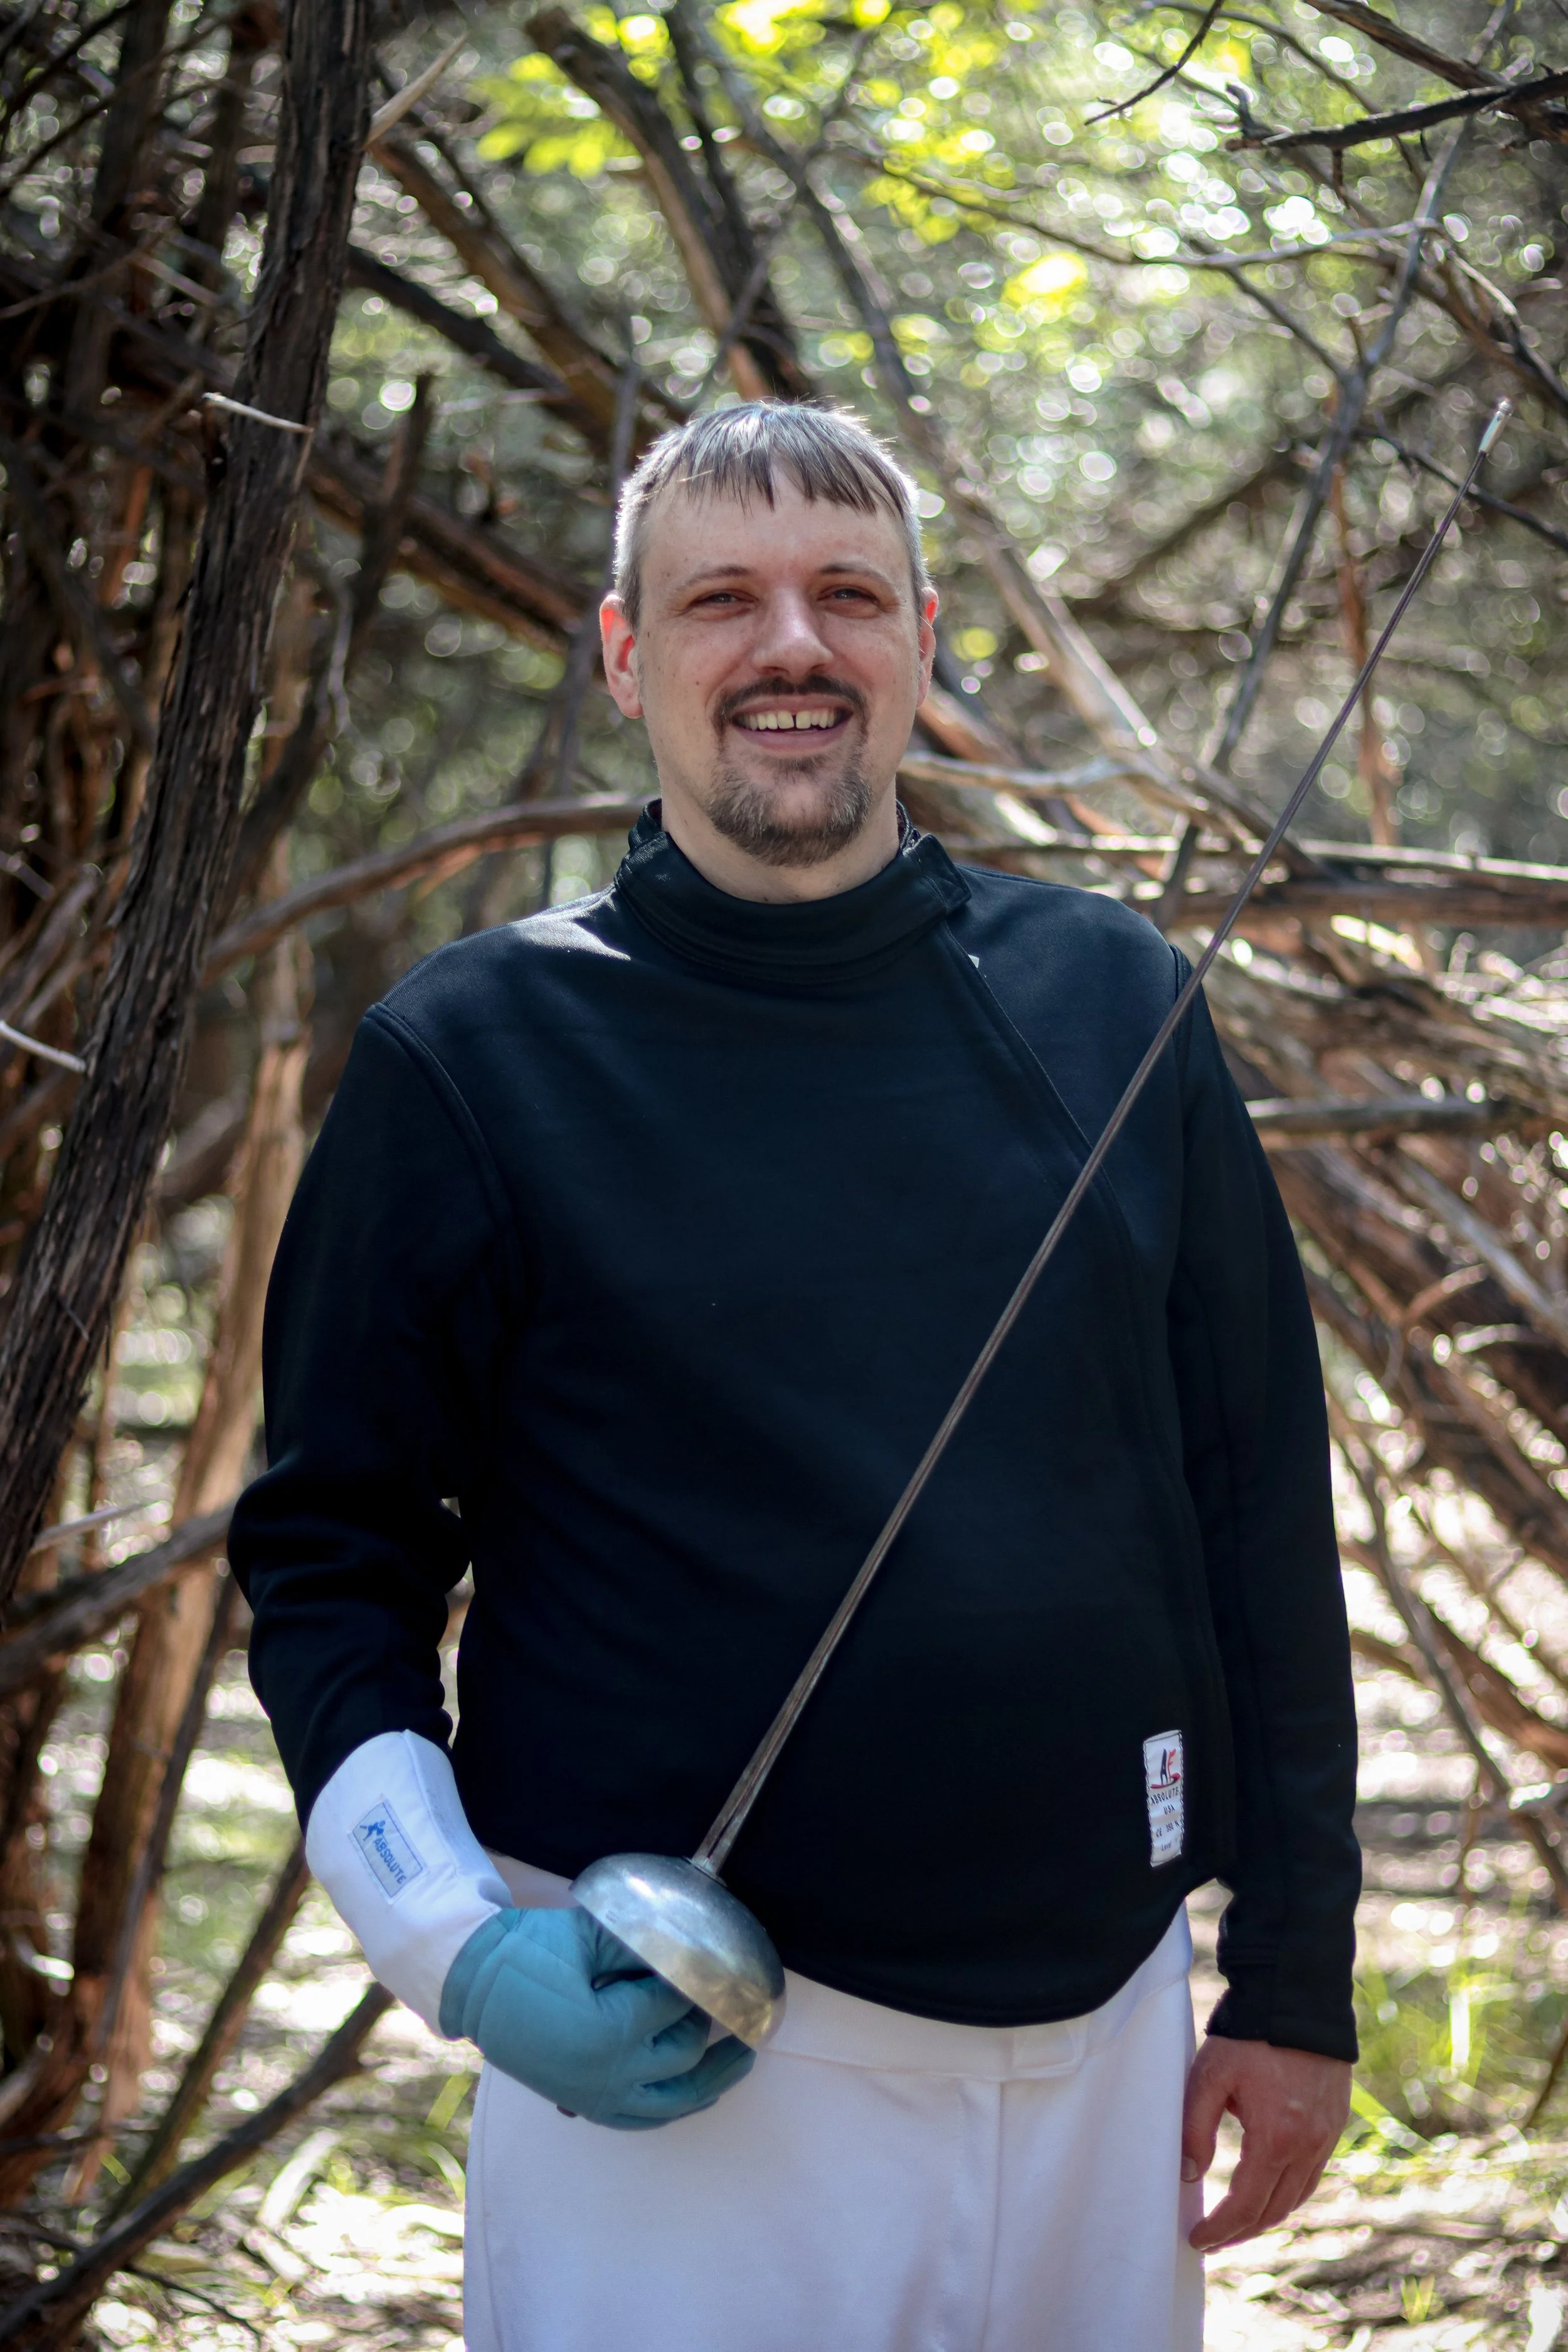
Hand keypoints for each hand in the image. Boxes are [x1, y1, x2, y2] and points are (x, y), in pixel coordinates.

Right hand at [441, 1907, 754, 2129]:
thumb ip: (641, 1945)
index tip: (720, 1963)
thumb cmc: (526, 1951)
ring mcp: (597, 2097)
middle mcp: (611, 2075)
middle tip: (730, 2001)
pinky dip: (674, 2108)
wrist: (471, 1982)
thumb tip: (689, 1948)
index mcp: (613, 2031)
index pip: (679, 2006)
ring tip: (743, 2059)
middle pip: (685, 2056)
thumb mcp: (588, 1936)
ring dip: (713, 2081)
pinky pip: (642, 2119)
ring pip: (674, 2102)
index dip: (700, 1979)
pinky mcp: (584, 2104)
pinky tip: (695, 2094)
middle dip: (709, 2026)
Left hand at [1182, 2036, 1349, 2250]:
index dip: (1221, 2229)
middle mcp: (1309, 2145)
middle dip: (1242, 2231)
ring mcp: (1326, 2135)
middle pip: (1274, 2210)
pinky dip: (1288, 2191)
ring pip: (1297, 2196)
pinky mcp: (1334, 2122)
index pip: (1247, 2205)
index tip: (1197, 2239)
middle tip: (1213, 2239)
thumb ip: (1195, 2128)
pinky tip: (1268, 2188)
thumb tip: (1189, 2174)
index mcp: (1277, 2138)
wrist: (1299, 1997)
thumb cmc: (1249, 2035)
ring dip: (1267, 2215)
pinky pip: (1312, 2174)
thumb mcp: (1209, 2077)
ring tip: (1238, 2221)